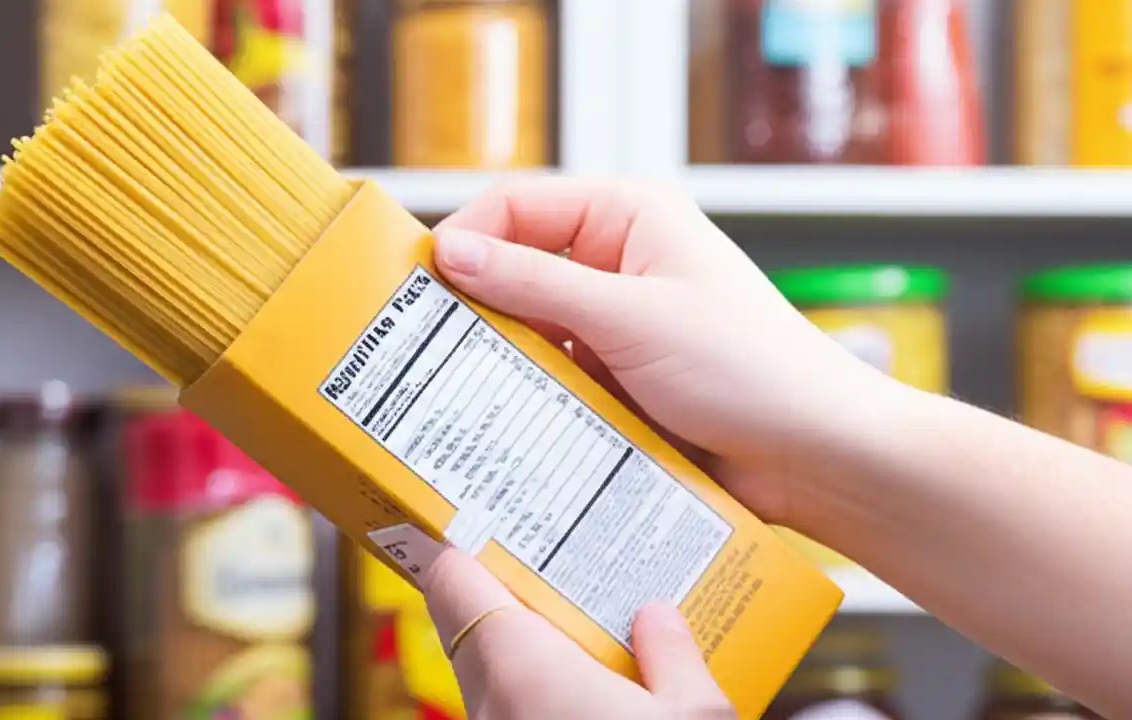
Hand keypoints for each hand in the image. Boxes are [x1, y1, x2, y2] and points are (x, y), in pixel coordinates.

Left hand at [423, 547, 735, 719]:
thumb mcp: (695, 715)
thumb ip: (672, 650)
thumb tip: (657, 614)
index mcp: (522, 664)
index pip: (452, 581)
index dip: (458, 544)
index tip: (475, 519)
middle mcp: (489, 704)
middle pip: (470, 627)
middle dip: (510, 600)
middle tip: (557, 575)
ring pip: (488, 680)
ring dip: (526, 656)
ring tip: (591, 641)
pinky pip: (507, 716)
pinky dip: (535, 698)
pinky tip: (591, 699)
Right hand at [433, 178, 897, 524]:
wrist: (812, 454)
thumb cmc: (749, 368)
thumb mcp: (632, 317)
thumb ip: (536, 283)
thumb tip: (452, 253)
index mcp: (628, 217)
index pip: (519, 206)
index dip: (466, 237)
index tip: (419, 286)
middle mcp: (617, 263)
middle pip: (516, 269)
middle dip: (475, 306)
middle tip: (423, 346)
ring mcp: (615, 325)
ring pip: (528, 331)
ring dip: (501, 359)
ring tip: (458, 391)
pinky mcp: (616, 379)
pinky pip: (552, 378)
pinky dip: (528, 397)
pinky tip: (503, 423)